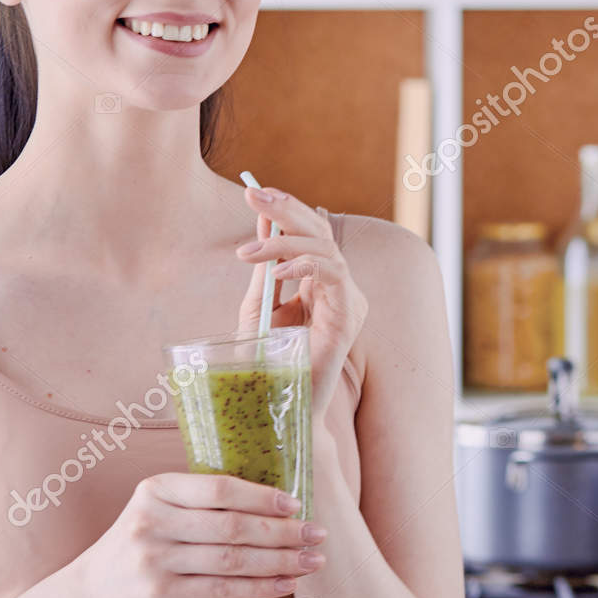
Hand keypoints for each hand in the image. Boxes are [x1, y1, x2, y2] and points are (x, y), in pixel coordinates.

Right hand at [70, 473, 326, 597]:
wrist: (91, 592)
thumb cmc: (140, 542)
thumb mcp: (158, 509)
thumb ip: (201, 501)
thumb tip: (273, 500)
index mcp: (156, 489)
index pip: (218, 488)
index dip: (261, 496)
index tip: (295, 504)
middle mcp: (153, 521)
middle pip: (231, 526)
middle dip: (282, 531)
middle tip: (317, 533)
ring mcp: (155, 559)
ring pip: (232, 560)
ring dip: (279, 560)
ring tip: (311, 561)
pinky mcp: (161, 593)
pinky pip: (222, 590)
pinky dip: (259, 587)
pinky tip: (286, 583)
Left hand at [235, 186, 367, 425]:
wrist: (280, 406)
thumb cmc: (270, 362)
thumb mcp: (259, 306)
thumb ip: (264, 268)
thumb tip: (262, 221)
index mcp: (319, 280)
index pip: (308, 232)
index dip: (286, 208)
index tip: (255, 190)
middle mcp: (338, 286)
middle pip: (320, 231)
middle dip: (287, 209)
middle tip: (255, 195)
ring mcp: (348, 300)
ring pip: (325, 249)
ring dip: (285, 242)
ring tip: (248, 252)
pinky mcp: (350, 317)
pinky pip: (332, 276)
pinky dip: (305, 267)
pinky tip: (277, 272)